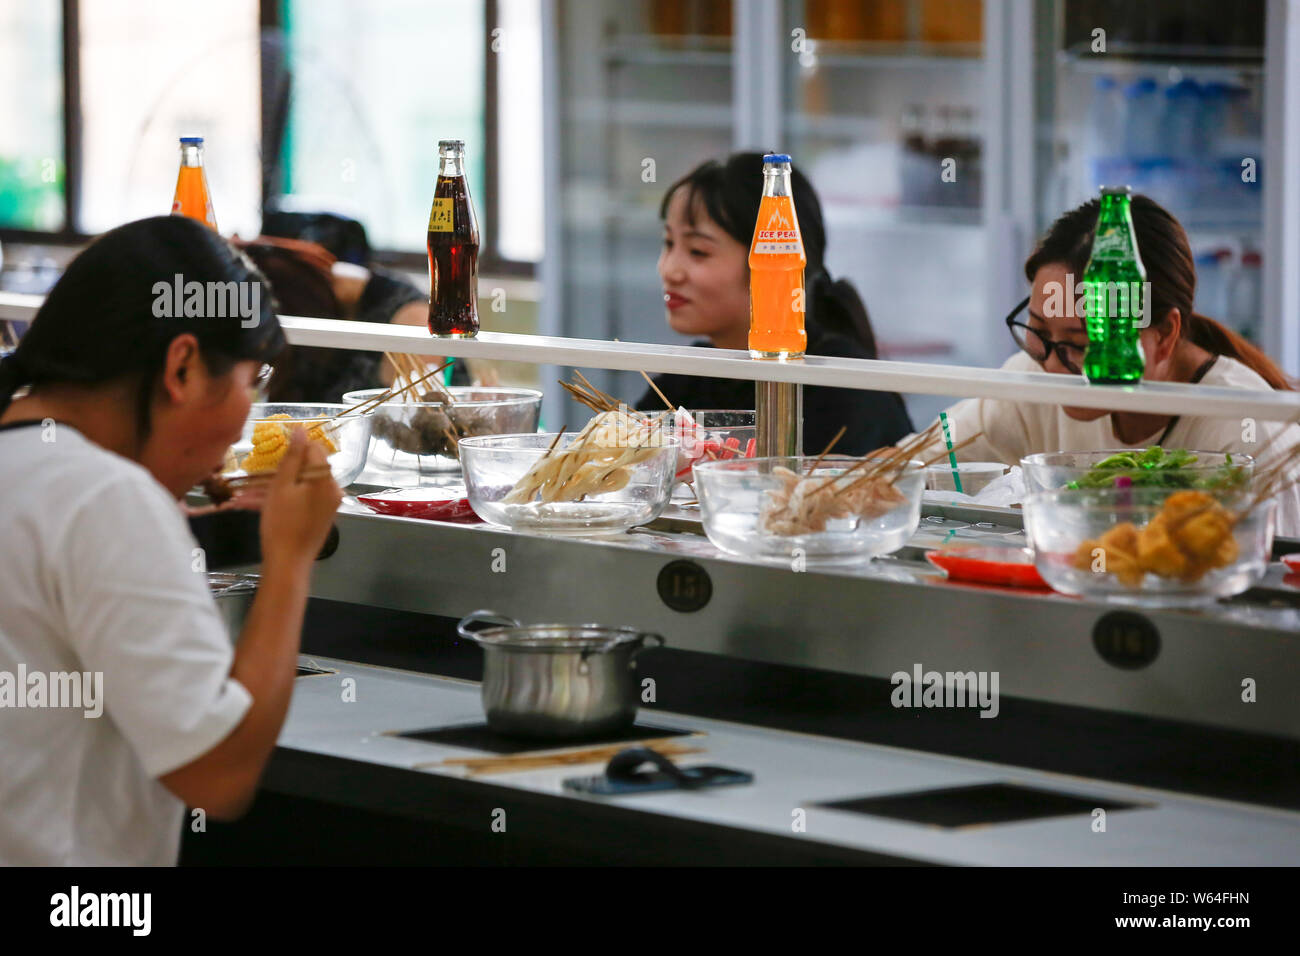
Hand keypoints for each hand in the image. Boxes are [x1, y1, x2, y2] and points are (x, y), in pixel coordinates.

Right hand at [258, 429, 342, 569]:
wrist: (289, 563)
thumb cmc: (281, 524)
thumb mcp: (281, 487)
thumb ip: (292, 457)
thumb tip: (301, 429)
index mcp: (325, 478)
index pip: (314, 447)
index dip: (293, 448)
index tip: (273, 458)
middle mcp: (334, 488)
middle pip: (310, 465)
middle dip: (285, 469)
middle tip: (259, 478)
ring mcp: (332, 502)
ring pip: (305, 482)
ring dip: (282, 485)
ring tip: (253, 496)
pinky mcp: (325, 514)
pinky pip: (307, 497)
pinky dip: (289, 497)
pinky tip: (267, 504)